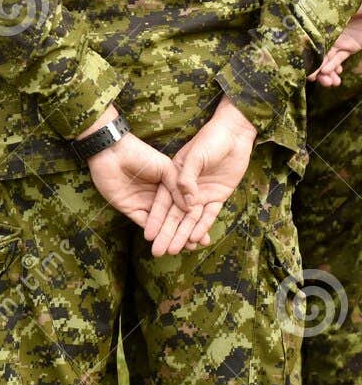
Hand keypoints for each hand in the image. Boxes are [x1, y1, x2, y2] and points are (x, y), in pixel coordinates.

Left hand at [80, 111, 190, 255]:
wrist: (114, 153)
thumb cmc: (142, 155)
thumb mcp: (166, 169)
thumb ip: (178, 187)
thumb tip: (191, 207)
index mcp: (169, 184)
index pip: (183, 205)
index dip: (194, 219)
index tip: (205, 232)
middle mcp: (157, 196)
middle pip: (173, 217)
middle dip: (185, 232)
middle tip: (197, 246)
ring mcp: (143, 203)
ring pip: (159, 223)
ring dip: (170, 235)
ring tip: (183, 248)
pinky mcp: (129, 208)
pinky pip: (142, 222)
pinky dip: (153, 231)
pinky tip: (163, 240)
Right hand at [168, 97, 256, 248]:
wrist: (234, 132)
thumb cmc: (211, 139)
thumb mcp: (195, 156)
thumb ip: (187, 178)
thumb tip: (186, 201)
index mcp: (173, 178)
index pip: (162, 204)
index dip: (156, 220)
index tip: (149, 235)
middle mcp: (185, 190)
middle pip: (174, 216)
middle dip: (166, 234)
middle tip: (158, 252)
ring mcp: (201, 194)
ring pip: (190, 219)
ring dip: (183, 234)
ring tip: (174, 251)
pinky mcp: (218, 196)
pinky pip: (209, 214)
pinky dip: (203, 226)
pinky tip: (195, 238)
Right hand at [311, 7, 361, 86]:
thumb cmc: (360, 7)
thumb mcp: (346, 6)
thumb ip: (330, 12)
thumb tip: (309, 13)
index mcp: (324, 25)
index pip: (311, 41)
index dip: (306, 54)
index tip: (301, 65)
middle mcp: (328, 35)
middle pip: (317, 54)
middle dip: (315, 68)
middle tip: (313, 79)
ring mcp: (338, 42)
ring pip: (327, 60)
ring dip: (326, 73)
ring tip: (329, 83)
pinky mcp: (349, 48)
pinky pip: (339, 59)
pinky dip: (335, 67)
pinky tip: (335, 74)